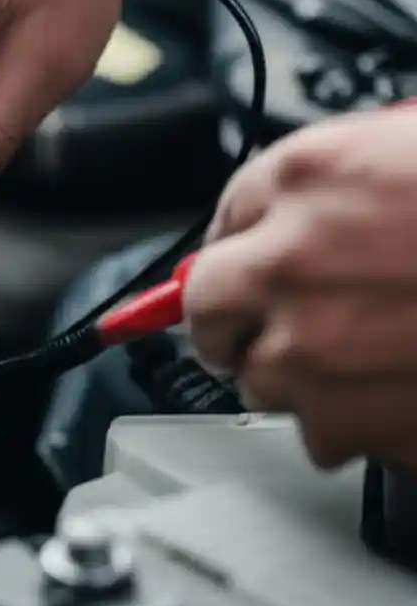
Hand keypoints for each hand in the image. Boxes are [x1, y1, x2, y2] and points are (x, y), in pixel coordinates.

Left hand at [184, 109, 416, 471]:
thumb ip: (358, 182)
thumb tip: (306, 213)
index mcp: (313, 171)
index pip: (225, 217)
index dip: (241, 245)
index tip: (245, 264)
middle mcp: (289, 258)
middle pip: (208, 306)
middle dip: (236, 317)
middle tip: (271, 324)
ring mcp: (311, 345)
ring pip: (259, 378)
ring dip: (299, 375)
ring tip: (372, 358)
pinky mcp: (348, 418)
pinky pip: (318, 434)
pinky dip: (352, 425)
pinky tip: (403, 395)